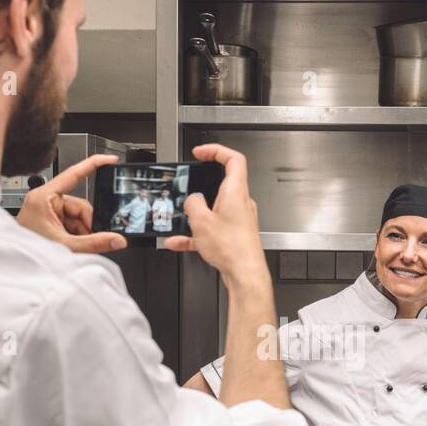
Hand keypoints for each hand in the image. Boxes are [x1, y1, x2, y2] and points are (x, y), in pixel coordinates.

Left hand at [16, 154, 127, 253]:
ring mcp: (48, 212)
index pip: (74, 175)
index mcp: (44, 197)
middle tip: (85, 241)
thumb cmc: (27, 250)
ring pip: (79, 218)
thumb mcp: (65, 245)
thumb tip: (117, 240)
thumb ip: (94, 243)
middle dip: (87, 225)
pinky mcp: (51, 222)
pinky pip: (73, 225)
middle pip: (80, 206)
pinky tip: (73, 245)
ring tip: (75, 247)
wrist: (15, 265)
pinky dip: (77, 236)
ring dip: (82, 233)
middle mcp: (46, 201)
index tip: (110, 159)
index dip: (94, 165)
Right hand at [162, 144, 265, 280]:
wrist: (245, 275)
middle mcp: (241, 203)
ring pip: (215, 208)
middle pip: (223, 183)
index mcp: (236, 192)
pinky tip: (180, 242)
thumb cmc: (233, 249)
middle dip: (202, 185)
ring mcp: (239, 219)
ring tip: (183, 220)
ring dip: (197, 213)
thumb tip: (192, 200)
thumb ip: (193, 204)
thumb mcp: (201, 221)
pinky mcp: (235, 234)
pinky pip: (213, 228)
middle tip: (189, 187)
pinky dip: (197, 233)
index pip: (233, 159)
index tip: (201, 153)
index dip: (216, 150)